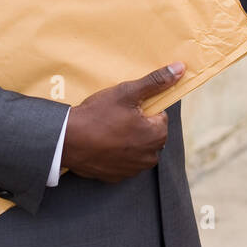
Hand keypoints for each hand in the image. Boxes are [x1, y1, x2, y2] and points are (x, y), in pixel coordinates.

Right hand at [61, 62, 184, 182]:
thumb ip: (156, 81)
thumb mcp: (128, 92)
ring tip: (108, 130)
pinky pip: (122, 162)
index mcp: (157, 136)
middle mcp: (149, 157)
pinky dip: (116, 154)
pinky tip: (102, 144)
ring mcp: (132, 170)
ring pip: (137, 149)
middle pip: (150, 134)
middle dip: (138, 126)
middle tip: (116, 118)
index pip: (160, 117)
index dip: (144, 109)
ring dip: (128, 141)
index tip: (127, 107)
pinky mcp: (115, 177)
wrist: (67, 140)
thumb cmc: (98, 115)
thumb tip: (180, 68)